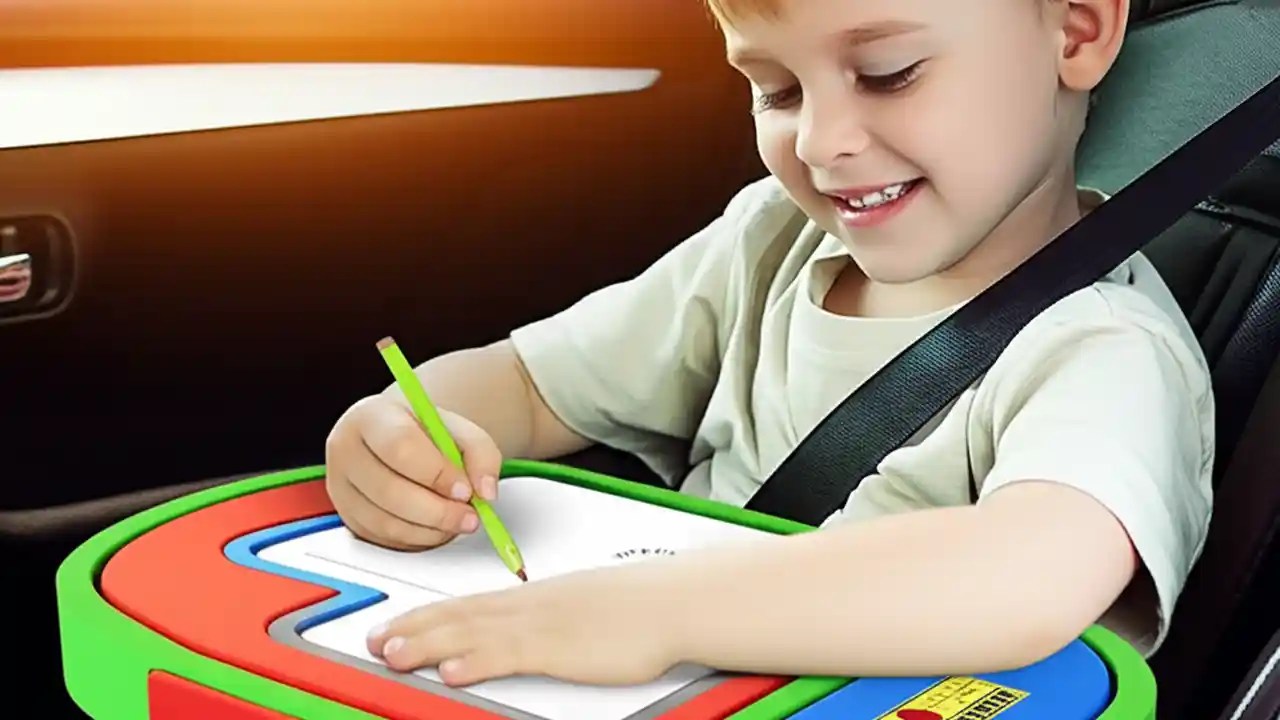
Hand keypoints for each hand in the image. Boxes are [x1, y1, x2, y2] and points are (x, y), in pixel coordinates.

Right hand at [325, 393, 502, 550]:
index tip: (465, 490)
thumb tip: (486, 491)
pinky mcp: (348, 517)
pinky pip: (384, 539)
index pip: (400, 446)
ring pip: (386, 522)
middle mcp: (346, 450)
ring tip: (459, 521)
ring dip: (431, 529)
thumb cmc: (424, 432)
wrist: (398, 438)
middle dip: (438, 511)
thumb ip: (480, 453)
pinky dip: (418, 539)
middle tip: (470, 516)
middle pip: (389, 491)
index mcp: (371, 417)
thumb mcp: (457, 428)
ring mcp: (341, 487)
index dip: (436, 473)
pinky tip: (437, 527)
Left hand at [365, 564, 682, 686]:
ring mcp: (541, 625)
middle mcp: (527, 607)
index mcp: (530, 598)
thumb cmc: (633, 610)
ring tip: (392, 654)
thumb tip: (522, 636)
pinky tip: (452, 669)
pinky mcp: (560, 648)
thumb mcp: (578, 611)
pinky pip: (510, 655)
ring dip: (428, 644)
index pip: (466, 605)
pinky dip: (476, 661)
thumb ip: (545, 622)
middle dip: (412, 630)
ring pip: (473, 634)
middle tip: (373, 642)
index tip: (392, 626)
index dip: (424, 617)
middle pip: (458, 616)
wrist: (670, 602)